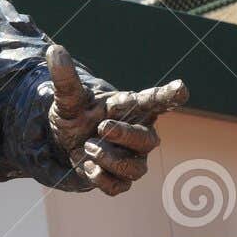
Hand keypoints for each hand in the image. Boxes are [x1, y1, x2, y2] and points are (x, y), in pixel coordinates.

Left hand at [46, 43, 187, 197]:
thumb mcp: (67, 98)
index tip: (181, 88)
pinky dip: (100, 178)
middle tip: (101, 128)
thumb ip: (65, 79)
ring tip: (87, 147)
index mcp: (129, 107)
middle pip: (147, 139)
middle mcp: (138, 132)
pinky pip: (118, 186)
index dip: (169, 96)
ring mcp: (133, 157)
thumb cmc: (76, 115)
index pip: (155, 101)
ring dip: (109, 158)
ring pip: (135, 168)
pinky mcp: (121, 178)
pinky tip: (86, 166)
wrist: (63, 143)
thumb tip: (55, 50)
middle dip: (125, 134)